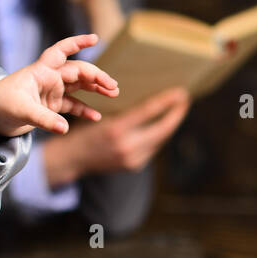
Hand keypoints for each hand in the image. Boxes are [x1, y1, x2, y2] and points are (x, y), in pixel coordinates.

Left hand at [0, 33, 119, 136]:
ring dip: (95, 89)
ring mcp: (50, 91)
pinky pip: (72, 105)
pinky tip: (96, 117)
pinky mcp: (50, 106)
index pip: (61, 51)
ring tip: (113, 94)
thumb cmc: (1, 104)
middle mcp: (48, 78)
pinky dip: (85, 109)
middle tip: (113, 88)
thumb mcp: (22, 110)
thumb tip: (65, 128)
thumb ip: (45, 119)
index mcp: (41, 71)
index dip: (77, 43)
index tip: (94, 38)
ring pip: (78, 86)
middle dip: (96, 76)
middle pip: (77, 71)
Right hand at [47, 85, 190, 182]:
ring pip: (160, 139)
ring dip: (170, 124)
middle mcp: (127, 145)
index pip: (148, 112)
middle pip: (162, 129)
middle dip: (176, 114)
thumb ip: (121, 110)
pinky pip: (153, 147)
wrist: (72, 158)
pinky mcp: (135, 165)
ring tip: (177, 110)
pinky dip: (158, 135)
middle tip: (184, 100)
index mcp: (115, 129)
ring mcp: (132, 158)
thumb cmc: (82, 130)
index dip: (166, 101)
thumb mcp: (97, 114)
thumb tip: (147, 99)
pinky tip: (162, 125)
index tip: (180, 92)